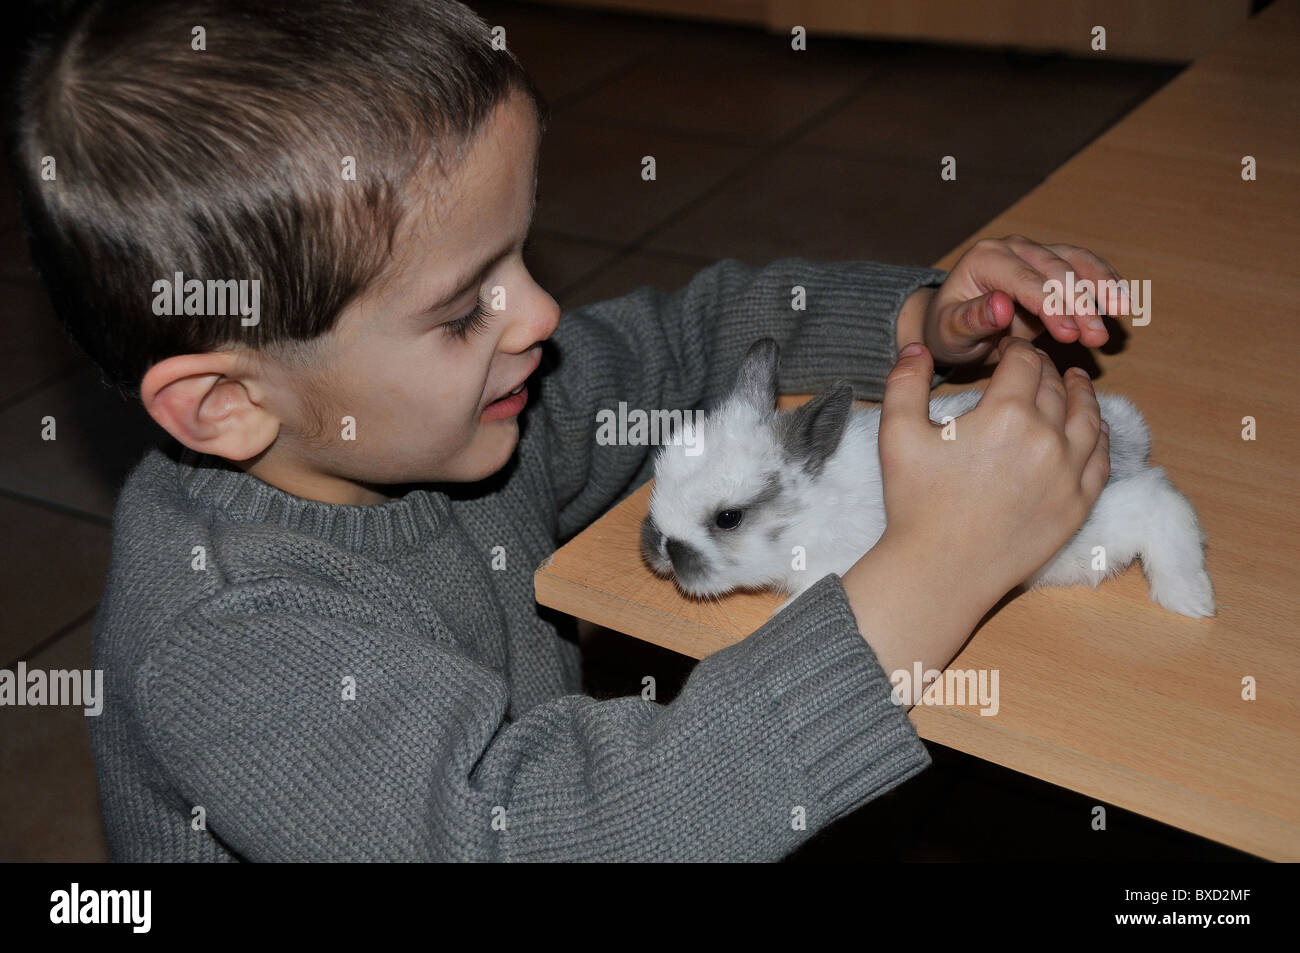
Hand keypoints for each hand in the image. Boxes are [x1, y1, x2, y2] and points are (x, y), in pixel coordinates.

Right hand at [875, 337, 1110, 614]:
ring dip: (1082, 394)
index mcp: (1006, 413)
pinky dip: (1100, 436)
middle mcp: (1047, 437)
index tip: (1009, 348)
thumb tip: (918, 347)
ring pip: (1088, 418)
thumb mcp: (897, 434)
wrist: (940, 571)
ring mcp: (1069, 473)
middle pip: (1056, 387)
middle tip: (1036, 365)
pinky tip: (1094, 429)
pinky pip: (1101, 460)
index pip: (1024, 362)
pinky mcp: (1078, 505)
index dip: (1016, 348)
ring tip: (1076, 382)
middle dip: (1045, 369)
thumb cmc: (916, 503)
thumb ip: (905, 381)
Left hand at [896, 235, 1124, 365]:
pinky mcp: (1052, 264)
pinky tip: (1122, 301)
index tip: (1070, 335)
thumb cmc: (948, 331)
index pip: (1024, 281)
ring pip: (1076, 262)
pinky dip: (1105, 281)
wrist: (953, 325)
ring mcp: (1034, 253)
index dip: (1050, 306)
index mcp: (985, 259)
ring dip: (1102, 286)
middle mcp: (1012, 249)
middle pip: (1055, 270)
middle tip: (1097, 337)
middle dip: (1080, 304)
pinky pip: (1084, 266)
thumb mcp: (950, 333)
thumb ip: (971, 320)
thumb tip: (1001, 306)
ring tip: (1122, 312)